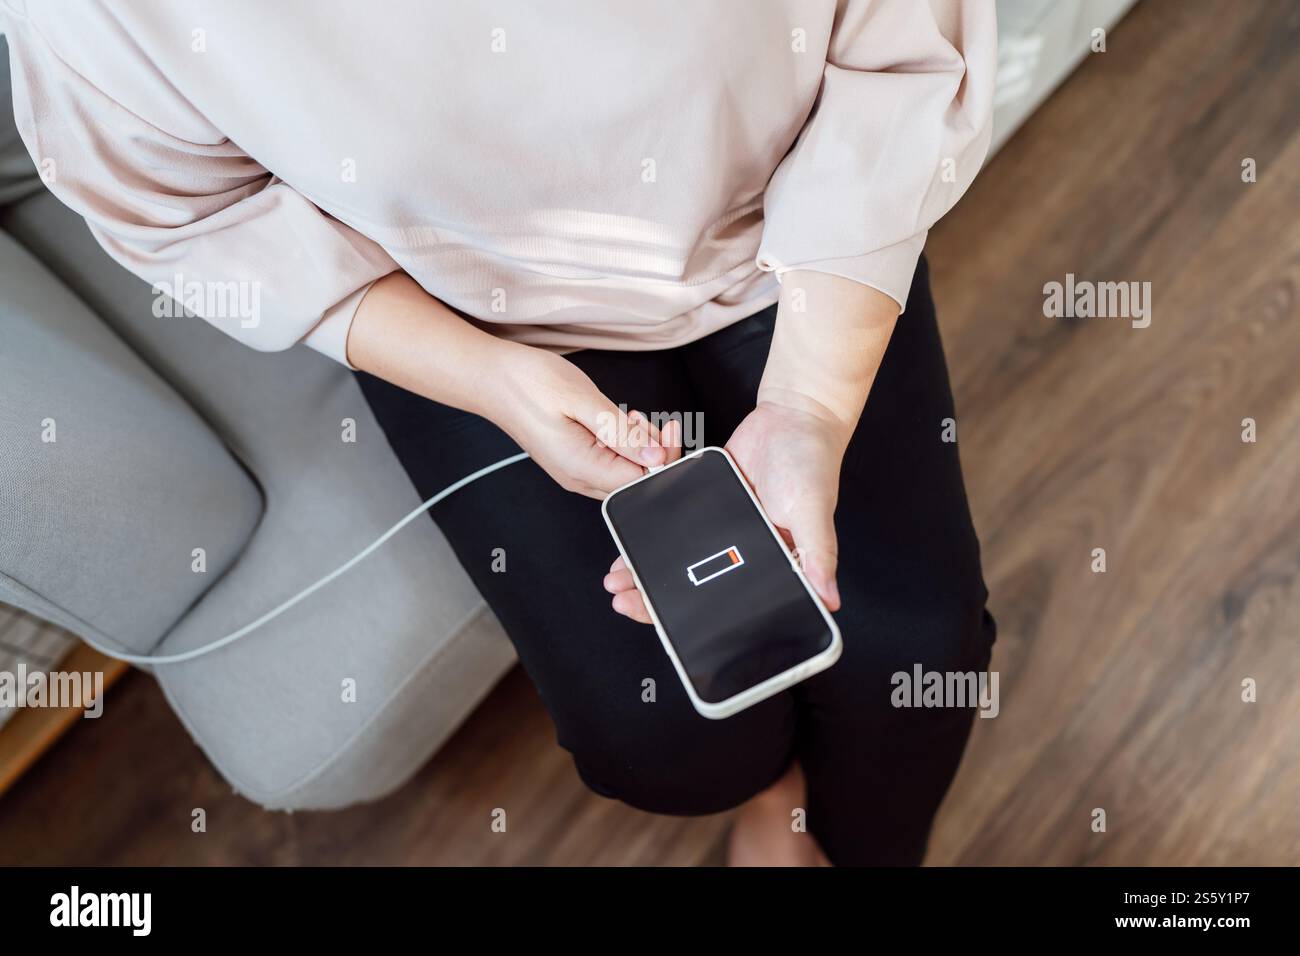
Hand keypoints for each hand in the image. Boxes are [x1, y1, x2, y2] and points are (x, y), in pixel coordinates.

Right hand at [488, 346, 682, 497]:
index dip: (664, 458)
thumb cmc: (528, 383)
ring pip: (624, 472)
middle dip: (655, 454)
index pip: (641, 482)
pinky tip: (620, 422)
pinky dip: (623, 443)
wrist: (491, 378)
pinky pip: (610, 461)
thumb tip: (656, 456)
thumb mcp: (583, 401)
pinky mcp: (574, 459)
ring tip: (632, 417)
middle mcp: (579, 478)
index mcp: (582, 469)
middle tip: (654, 421)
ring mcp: (575, 471)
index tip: (670, 427)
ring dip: (639, 447)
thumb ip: (621, 433)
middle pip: (635, 482)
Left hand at [604, 395, 848, 622]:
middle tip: (619, 594)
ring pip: (676, 554)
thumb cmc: (813, 462)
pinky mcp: (705, 498)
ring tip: (615, 571)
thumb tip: (830, 601)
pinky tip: (626, 527)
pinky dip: (650, 521)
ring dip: (645, 561)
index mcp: (768, 562)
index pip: (723, 603)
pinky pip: (672, 515)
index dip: (688, 616)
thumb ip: (818, 554)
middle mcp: (742, 551)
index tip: (651, 616)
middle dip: (653, 592)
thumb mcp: (813, 510)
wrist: (795, 413)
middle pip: (691, 583)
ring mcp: (720, 526)